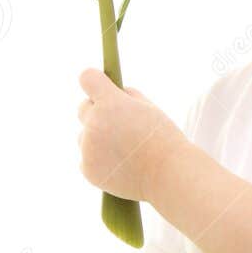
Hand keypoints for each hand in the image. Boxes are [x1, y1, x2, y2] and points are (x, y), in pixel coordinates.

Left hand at [76, 67, 184, 202]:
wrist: (169, 175)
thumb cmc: (163, 140)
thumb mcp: (150, 108)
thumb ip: (128, 97)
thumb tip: (116, 93)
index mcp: (110, 103)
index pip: (87, 78)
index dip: (95, 82)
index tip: (100, 87)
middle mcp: (94, 123)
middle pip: (83, 108)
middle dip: (97, 113)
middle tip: (118, 125)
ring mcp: (88, 148)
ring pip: (84, 137)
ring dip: (98, 140)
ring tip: (124, 151)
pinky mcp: (87, 169)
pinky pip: (86, 159)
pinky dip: (99, 161)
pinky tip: (120, 165)